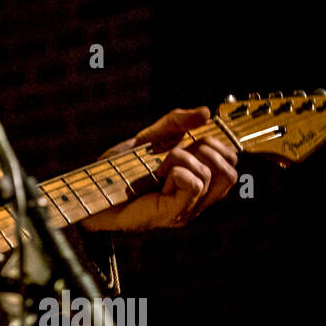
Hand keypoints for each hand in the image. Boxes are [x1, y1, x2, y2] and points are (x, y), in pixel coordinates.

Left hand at [79, 107, 237, 231]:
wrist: (93, 189)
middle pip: (231, 173)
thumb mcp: (150, 138)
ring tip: (160, 165)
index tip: (194, 137)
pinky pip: (194, 185)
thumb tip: (206, 112)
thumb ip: (176, 122)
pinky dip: (179, 169)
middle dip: (207, 150)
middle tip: (176, 150)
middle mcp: (197, 199)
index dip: (219, 143)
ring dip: (183, 158)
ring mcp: (186, 209)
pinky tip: (161, 173)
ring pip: (210, 176)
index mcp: (198, 183)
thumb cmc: (120, 169)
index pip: (232, 163)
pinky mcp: (172, 213)